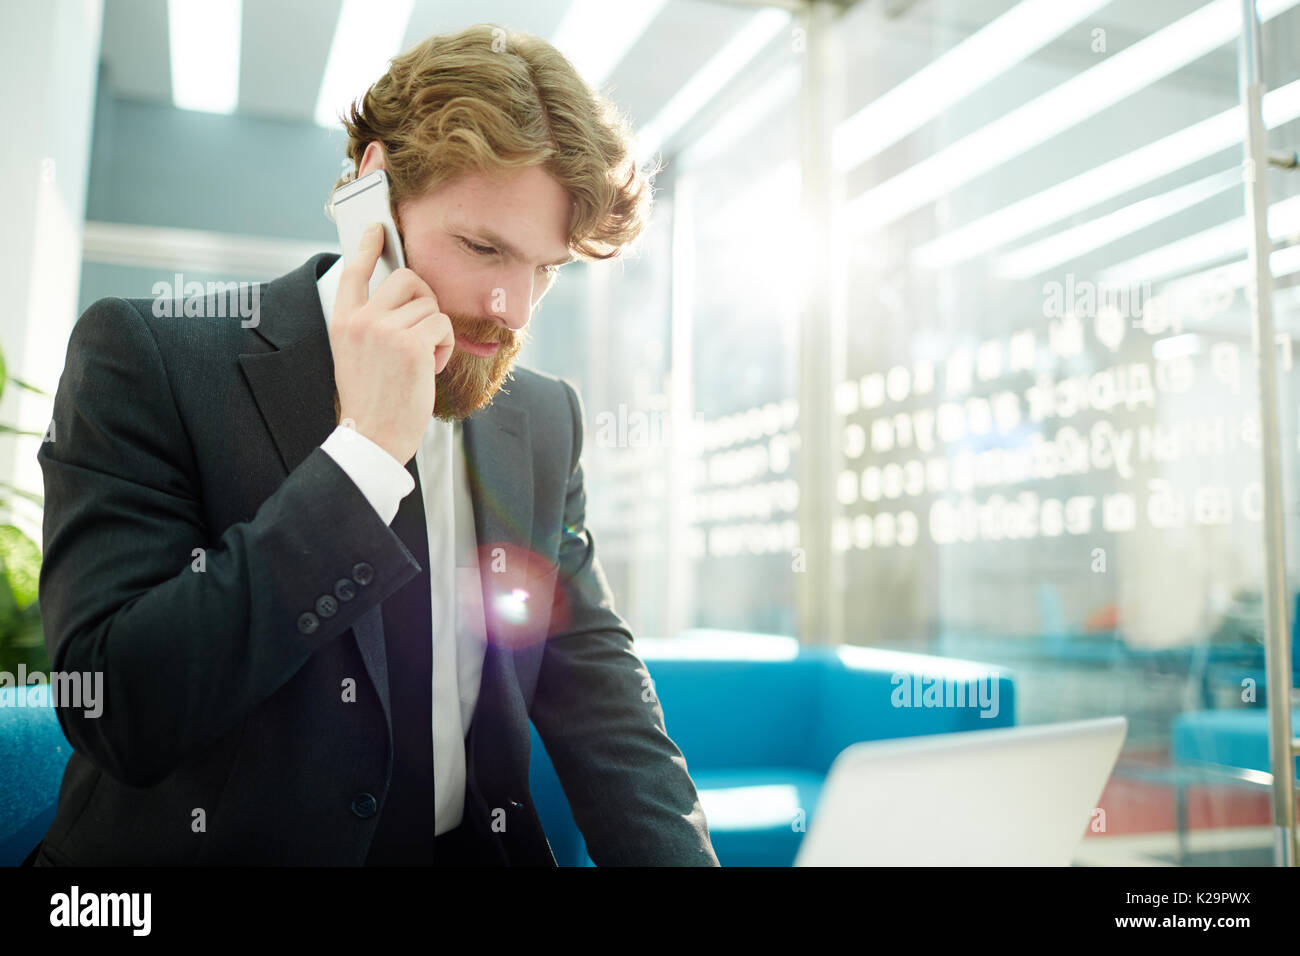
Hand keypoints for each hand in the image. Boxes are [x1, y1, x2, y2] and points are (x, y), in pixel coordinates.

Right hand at [330, 223, 454, 463]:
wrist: (374, 435)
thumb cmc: (372, 399)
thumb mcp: (356, 354)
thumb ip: (370, 323)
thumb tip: (403, 297)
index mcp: (343, 322)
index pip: (353, 272)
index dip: (367, 246)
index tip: (377, 229)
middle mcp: (361, 320)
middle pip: (406, 278)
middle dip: (425, 298)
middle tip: (424, 327)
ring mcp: (386, 330)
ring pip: (431, 305)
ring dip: (436, 332)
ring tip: (422, 360)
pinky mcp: (412, 344)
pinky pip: (443, 325)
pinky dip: (445, 346)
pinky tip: (431, 367)